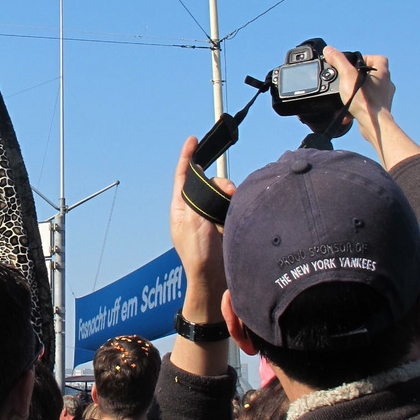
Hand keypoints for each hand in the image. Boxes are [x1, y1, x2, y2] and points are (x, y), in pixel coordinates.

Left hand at [170, 136, 232, 323]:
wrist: (215, 279)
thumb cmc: (198, 255)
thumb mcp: (191, 222)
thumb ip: (195, 198)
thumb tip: (201, 178)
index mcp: (181, 208)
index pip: (183, 176)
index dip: (187, 157)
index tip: (193, 140)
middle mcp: (195, 209)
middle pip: (207, 182)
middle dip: (217, 181)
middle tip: (227, 190)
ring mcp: (211, 216)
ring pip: (221, 191)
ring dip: (228, 191)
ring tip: (233, 198)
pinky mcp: (226, 222)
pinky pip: (232, 203)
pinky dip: (236, 201)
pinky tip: (239, 204)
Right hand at [323, 47, 419, 169]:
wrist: (374, 124)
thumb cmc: (365, 101)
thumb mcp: (347, 75)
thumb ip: (338, 60)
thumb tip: (330, 50)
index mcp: (382, 73)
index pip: (378, 59)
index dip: (366, 59)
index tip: (354, 64)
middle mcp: (386, 84)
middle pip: (373, 75)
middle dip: (359, 77)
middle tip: (347, 80)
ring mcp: (384, 98)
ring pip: (370, 91)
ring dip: (359, 92)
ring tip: (347, 96)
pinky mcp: (380, 110)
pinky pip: (368, 104)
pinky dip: (358, 106)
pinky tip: (348, 111)